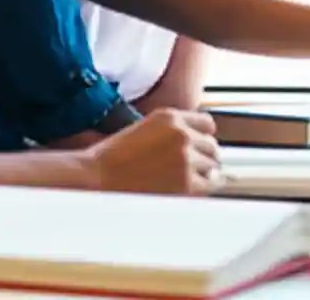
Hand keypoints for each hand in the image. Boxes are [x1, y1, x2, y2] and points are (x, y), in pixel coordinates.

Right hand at [85, 108, 220, 194]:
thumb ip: (170, 134)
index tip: (200, 148)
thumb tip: (193, 147)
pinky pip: (211, 185)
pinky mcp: (187, 183)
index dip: (203, 138)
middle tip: (194, 169)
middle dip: (205, 158)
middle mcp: (182, 134)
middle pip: (212, 146)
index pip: (207, 124)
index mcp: (169, 117)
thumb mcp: (143, 130)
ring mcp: (186, 158)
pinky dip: (204, 189)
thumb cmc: (110, 159)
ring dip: (205, 174)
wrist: (95, 179)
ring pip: (214, 166)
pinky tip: (192, 191)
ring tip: (188, 182)